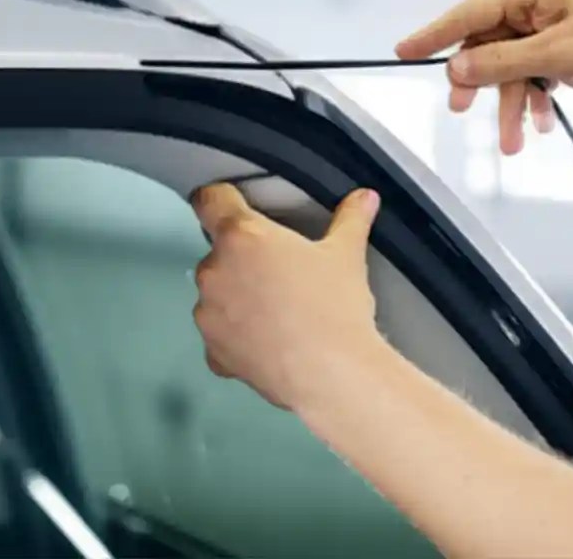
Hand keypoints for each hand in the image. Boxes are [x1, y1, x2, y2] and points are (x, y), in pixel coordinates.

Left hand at [191, 183, 384, 410]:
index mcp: (242, 236)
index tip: (230, 203)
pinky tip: (268, 341)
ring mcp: (208, 313)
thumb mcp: (347, 254)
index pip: (211, 200)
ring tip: (277, 310)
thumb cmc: (334, 308)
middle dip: (243, 258)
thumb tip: (364, 198)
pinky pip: (219, 335)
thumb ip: (351, 219)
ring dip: (236, 296)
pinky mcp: (213, 351)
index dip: (221, 198)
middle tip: (279, 271)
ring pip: (216, 293)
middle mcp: (215, 270)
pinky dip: (236, 336)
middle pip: (219, 251)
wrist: (331, 373)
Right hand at [396, 0, 572, 154]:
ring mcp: (551, 24)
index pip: (470, 12)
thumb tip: (457, 69)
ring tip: (514, 142)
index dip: (434, 35)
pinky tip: (543, 123)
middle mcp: (537, 2)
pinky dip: (534, 100)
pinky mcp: (564, 45)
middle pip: (488, 46)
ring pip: (511, 68)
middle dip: (481, 85)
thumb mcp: (556, 56)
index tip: (403, 51)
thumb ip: (501, 62)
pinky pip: (534, 73)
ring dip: (511, 105)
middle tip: (459, 112)